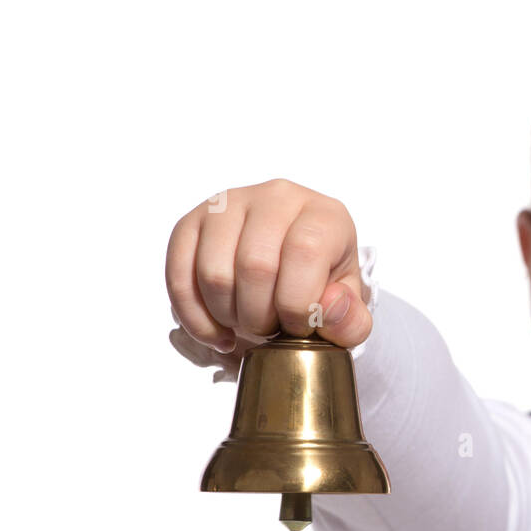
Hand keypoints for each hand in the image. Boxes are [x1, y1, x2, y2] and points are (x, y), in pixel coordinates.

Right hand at [165, 178, 371, 361]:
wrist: (291, 267)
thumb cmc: (321, 284)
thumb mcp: (347, 308)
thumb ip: (351, 321)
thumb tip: (328, 307)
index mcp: (323, 214)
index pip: (305, 251)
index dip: (298, 303)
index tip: (298, 327)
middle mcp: (276, 197)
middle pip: (255, 265)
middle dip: (260, 317)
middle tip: (270, 329)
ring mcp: (229, 205)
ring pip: (214, 273)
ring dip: (228, 316)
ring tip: (246, 324)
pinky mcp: (192, 222)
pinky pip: (179, 274)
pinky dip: (195, 317)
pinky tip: (218, 333)